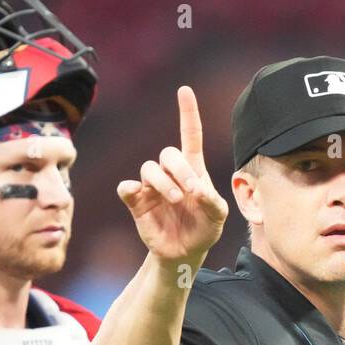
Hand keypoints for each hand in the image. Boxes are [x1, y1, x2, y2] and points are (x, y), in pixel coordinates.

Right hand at [117, 85, 228, 268]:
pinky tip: (138, 194)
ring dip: (163, 182)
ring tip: (176, 199)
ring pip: (148, 168)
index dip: (188, 113)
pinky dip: (130, 188)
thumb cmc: (204, 229)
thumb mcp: (218, 217)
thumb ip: (214, 202)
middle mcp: (170, 174)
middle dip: (180, 169)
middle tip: (190, 190)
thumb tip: (198, 191)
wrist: (185, 253)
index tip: (185, 90)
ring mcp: (151, 187)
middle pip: (168, 153)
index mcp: (193, 170)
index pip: (190, 135)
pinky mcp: (137, 202)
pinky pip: (126, 188)